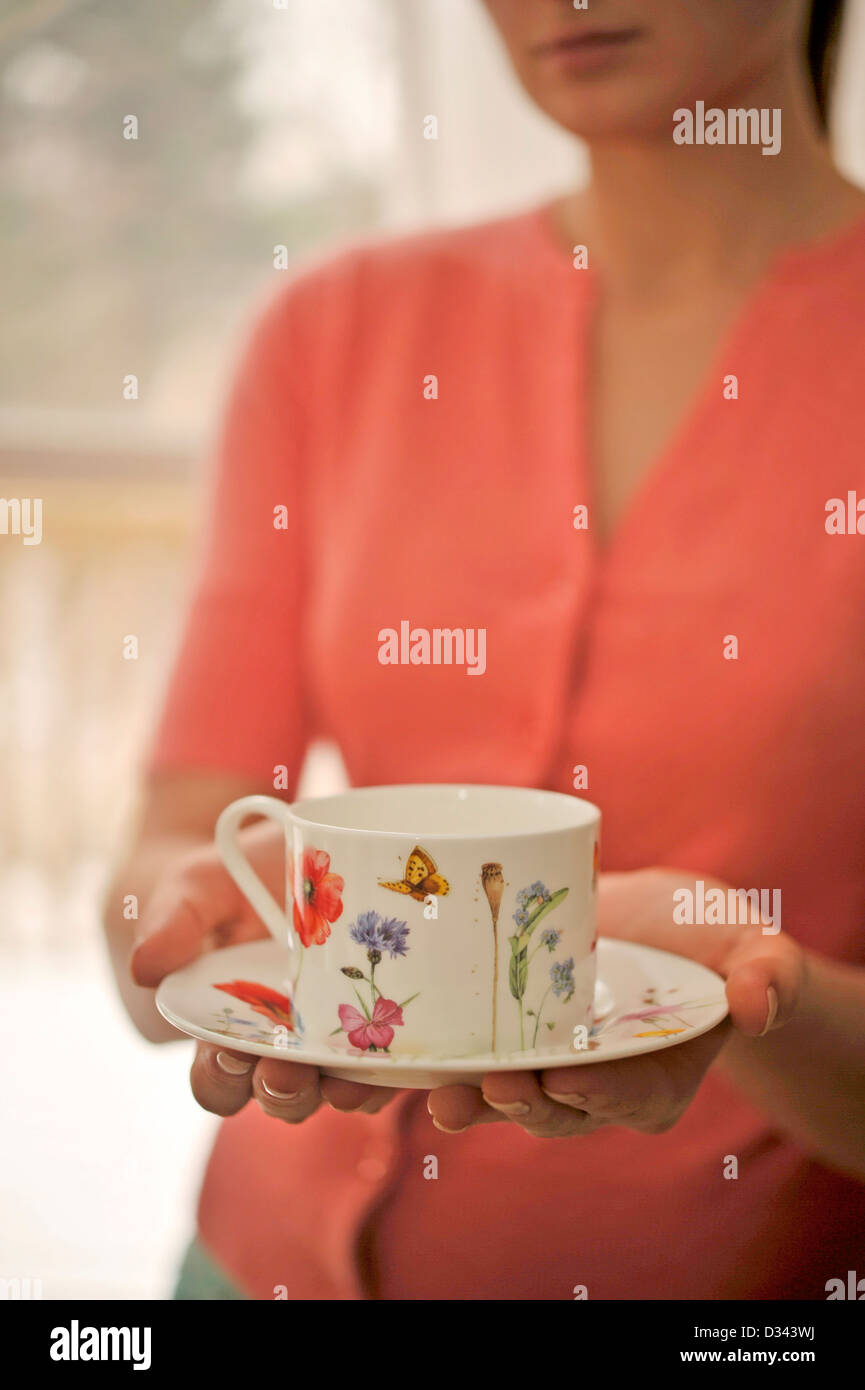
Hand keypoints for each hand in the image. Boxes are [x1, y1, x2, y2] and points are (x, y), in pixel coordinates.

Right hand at [130, 822, 398, 1121]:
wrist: (293, 844)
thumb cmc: (231, 875)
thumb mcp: (197, 884)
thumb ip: (174, 919)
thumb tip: (146, 968)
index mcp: (228, 1029)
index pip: (218, 1081)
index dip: (222, 1080)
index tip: (231, 1055)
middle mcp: (285, 1045)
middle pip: (284, 1097)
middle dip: (286, 1093)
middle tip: (290, 1071)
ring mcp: (340, 1035)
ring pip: (344, 1090)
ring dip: (349, 1092)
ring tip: (353, 1074)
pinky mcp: (392, 1016)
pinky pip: (402, 1058)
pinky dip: (407, 1065)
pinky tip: (414, 1056)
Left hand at [427, 868, 806, 1138]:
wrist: (638, 920)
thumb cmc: (699, 935)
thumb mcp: (742, 942)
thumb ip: (765, 970)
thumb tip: (759, 1002)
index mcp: (654, 1076)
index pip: (632, 1095)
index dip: (602, 1091)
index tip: (569, 1075)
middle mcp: (592, 1084)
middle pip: (557, 1108)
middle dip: (522, 1102)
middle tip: (490, 1087)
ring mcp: (539, 1066)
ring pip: (501, 1097)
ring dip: (466, 1101)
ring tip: (437, 1096)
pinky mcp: (495, 1042)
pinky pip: (457, 1065)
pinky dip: (421, 1074)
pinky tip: (379, 1070)